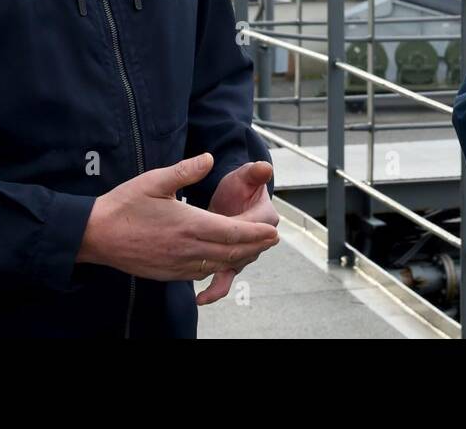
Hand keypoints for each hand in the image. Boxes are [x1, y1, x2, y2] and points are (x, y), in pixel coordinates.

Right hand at [76, 153, 279, 302]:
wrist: (95, 235)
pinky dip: (215, 265)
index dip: (256, 233)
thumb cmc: (124, 205)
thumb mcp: (155, 180)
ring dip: (238, 257)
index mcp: (189, 224)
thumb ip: (186, 170)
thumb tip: (209, 158)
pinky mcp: (167, 274)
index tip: (273, 230)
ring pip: (217, 264)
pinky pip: (198, 272)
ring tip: (254, 249)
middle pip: (231, 252)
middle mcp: (187, 249)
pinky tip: (219, 258)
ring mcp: (177, 265)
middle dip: (255, 246)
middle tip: (272, 239)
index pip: (233, 232)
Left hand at [201, 161, 279, 304]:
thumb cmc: (239, 186)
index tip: (213, 233)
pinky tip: (200, 299)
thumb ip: (254, 173)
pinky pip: (225, 278)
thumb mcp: (245, 176)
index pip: (251, 227)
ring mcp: (245, 254)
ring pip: (233, 268)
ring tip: (204, 295)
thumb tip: (265, 167)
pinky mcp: (232, 262)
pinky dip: (215, 289)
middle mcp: (259, 241)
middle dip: (223, 261)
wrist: (234, 199)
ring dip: (219, 282)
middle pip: (242, 254)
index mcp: (265, 217)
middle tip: (202, 267)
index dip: (235, 232)